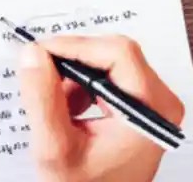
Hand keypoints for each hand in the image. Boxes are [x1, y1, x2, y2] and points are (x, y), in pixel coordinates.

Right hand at [18, 35, 184, 181]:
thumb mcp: (56, 148)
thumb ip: (42, 98)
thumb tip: (32, 55)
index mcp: (150, 111)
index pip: (117, 52)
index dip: (74, 45)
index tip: (39, 52)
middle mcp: (159, 103)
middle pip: (113, 53)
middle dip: (71, 63)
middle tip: (41, 76)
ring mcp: (151, 105)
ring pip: (107, 62)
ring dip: (73, 77)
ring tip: (57, 107)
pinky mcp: (139, 107)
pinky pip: (108, 77)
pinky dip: (81, 87)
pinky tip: (68, 112)